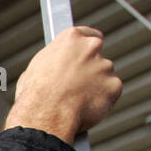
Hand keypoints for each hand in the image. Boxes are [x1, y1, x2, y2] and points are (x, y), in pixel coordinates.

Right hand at [3, 25, 121, 144]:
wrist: (46, 115)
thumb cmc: (36, 95)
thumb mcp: (35, 69)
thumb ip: (54, 62)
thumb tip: (55, 68)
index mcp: (71, 38)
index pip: (88, 35)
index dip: (85, 48)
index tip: (85, 55)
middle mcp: (91, 47)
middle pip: (97, 57)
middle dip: (91, 69)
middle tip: (78, 85)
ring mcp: (105, 66)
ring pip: (105, 77)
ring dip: (96, 87)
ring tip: (76, 102)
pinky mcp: (114, 85)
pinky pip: (111, 93)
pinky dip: (102, 101)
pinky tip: (86, 108)